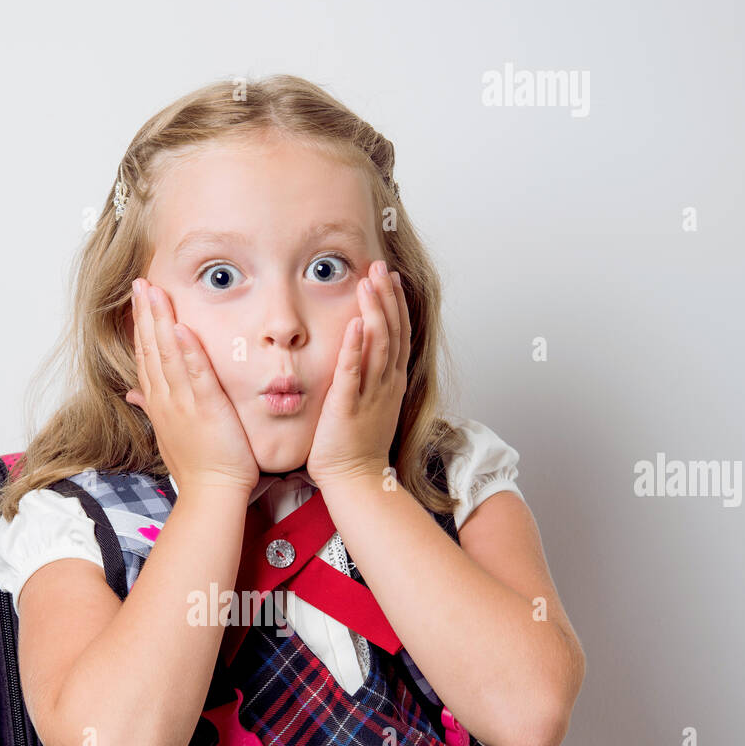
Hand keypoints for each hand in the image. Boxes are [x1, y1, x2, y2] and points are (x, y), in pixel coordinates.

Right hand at [125, 278, 259, 495]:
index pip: (145, 356)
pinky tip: (181, 328)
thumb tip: (133, 395)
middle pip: (150, 349)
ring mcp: (183, 404)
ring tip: (154, 292)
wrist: (211, 493)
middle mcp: (165, 400)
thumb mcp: (169, 433)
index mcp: (158, 403)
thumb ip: (152, 408)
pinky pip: (195, 376)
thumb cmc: (196, 467)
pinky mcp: (206, 409)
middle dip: (144, 314)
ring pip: (167, 355)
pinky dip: (188, 352)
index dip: (140, 325)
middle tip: (140, 283)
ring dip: (159, 322)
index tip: (138, 299)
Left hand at [305, 262, 410, 488]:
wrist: (355, 479)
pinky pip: (353, 373)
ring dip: (375, 310)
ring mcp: (369, 395)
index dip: (395, 303)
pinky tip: (356, 323)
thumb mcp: (369, 404)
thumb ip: (367, 377)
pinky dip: (355, 347)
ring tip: (368, 282)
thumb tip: (359, 351)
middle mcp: (385, 384)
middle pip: (392, 331)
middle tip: (379, 266)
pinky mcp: (347, 407)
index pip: (397, 334)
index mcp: (390, 383)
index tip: (388, 277)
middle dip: (386, 296)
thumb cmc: (356, 446)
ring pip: (379, 345)